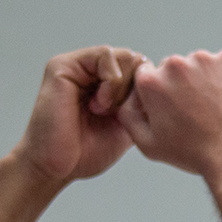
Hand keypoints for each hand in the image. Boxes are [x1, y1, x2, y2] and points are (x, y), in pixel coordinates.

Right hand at [13, 45, 146, 189]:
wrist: (57, 167)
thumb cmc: (85, 153)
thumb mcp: (126, 128)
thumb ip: (140, 106)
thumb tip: (165, 88)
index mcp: (105, 85)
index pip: (142, 72)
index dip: (146, 93)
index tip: (135, 119)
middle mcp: (92, 72)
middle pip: (136, 60)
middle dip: (136, 88)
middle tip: (120, 114)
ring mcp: (78, 66)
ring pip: (124, 55)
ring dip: (123, 85)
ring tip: (107, 109)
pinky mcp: (64, 65)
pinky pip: (105, 54)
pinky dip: (112, 79)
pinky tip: (101, 103)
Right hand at [119, 50, 221, 179]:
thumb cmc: (192, 153)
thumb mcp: (148, 144)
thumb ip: (128, 117)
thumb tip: (124, 98)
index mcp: (151, 81)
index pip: (148, 76)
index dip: (159, 95)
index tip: (173, 111)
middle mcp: (175, 64)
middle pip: (172, 68)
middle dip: (180, 86)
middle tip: (196, 114)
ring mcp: (204, 59)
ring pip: (198, 65)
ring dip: (202, 81)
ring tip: (213, 110)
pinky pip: (221, 64)